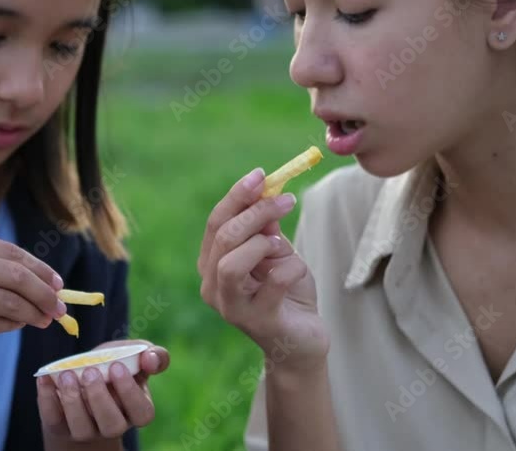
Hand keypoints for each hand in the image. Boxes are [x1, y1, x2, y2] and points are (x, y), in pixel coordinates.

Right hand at [0, 225, 66, 363]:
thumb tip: (38, 282)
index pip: (10, 252)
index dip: (40, 269)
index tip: (58, 283)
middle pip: (15, 276)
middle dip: (44, 293)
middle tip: (60, 307)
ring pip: (8, 302)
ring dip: (32, 313)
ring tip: (44, 320)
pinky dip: (10, 326)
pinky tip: (17, 326)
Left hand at [37, 340, 169, 446]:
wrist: (84, 384)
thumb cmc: (114, 368)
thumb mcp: (133, 357)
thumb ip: (151, 354)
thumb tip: (150, 358)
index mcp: (137, 410)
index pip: (142, 412)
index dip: (130, 392)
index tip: (117, 367)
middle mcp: (113, 425)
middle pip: (112, 425)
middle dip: (100, 398)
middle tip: (90, 372)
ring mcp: (86, 430)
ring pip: (82, 427)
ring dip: (73, 400)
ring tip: (67, 374)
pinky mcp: (60, 427)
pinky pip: (53, 418)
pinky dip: (47, 398)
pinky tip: (46, 378)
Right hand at [198, 168, 328, 370]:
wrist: (304, 339)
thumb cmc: (287, 292)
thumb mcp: (276, 252)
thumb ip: (265, 227)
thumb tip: (264, 192)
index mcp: (212, 264)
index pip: (215, 222)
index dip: (237, 195)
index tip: (262, 175)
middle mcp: (213, 287)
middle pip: (223, 238)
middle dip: (257, 212)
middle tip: (287, 200)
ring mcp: (232, 308)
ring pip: (231, 264)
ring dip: (263, 243)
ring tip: (283, 245)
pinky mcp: (259, 323)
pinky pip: (273, 283)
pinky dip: (291, 267)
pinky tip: (298, 270)